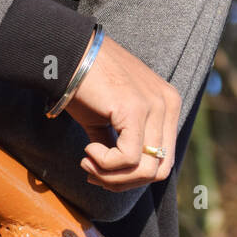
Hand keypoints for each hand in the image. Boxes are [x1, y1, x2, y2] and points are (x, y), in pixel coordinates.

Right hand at [64, 34, 180, 190]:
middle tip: (92, 172)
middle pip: (159, 170)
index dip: (131, 176)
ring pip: (146, 170)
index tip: (99, 172)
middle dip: (123, 181)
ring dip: (112, 176)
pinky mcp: (136, 110)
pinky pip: (128, 159)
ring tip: (87, 163)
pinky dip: (105, 164)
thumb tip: (116, 175)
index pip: (163, 160)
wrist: (68, 55)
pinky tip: (88, 150)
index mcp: (168, 104)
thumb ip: (120, 142)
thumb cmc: (85, 84)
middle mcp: (168, 104)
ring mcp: (155, 106)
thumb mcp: (109, 118)